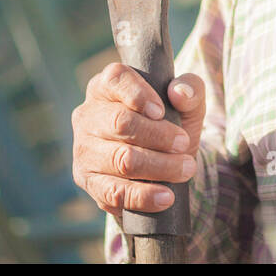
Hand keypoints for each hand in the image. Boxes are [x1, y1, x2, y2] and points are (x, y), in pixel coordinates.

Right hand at [71, 62, 205, 219]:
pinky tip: (165, 196)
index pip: (115, 79)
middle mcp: (89, 114)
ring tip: (185, 169)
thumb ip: (191, 89)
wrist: (164, 163)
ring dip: (158, 166)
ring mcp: (84, 149)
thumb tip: (180, 92)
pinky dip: (143, 196)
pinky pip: (113, 192)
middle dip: (158, 135)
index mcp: (107, 85)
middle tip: (184, 144)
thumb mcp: (188, 103)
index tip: (162, 111)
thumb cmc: (171, 122)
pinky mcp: (88, 181)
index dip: (138, 94)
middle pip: (120, 122)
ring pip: (120, 159)